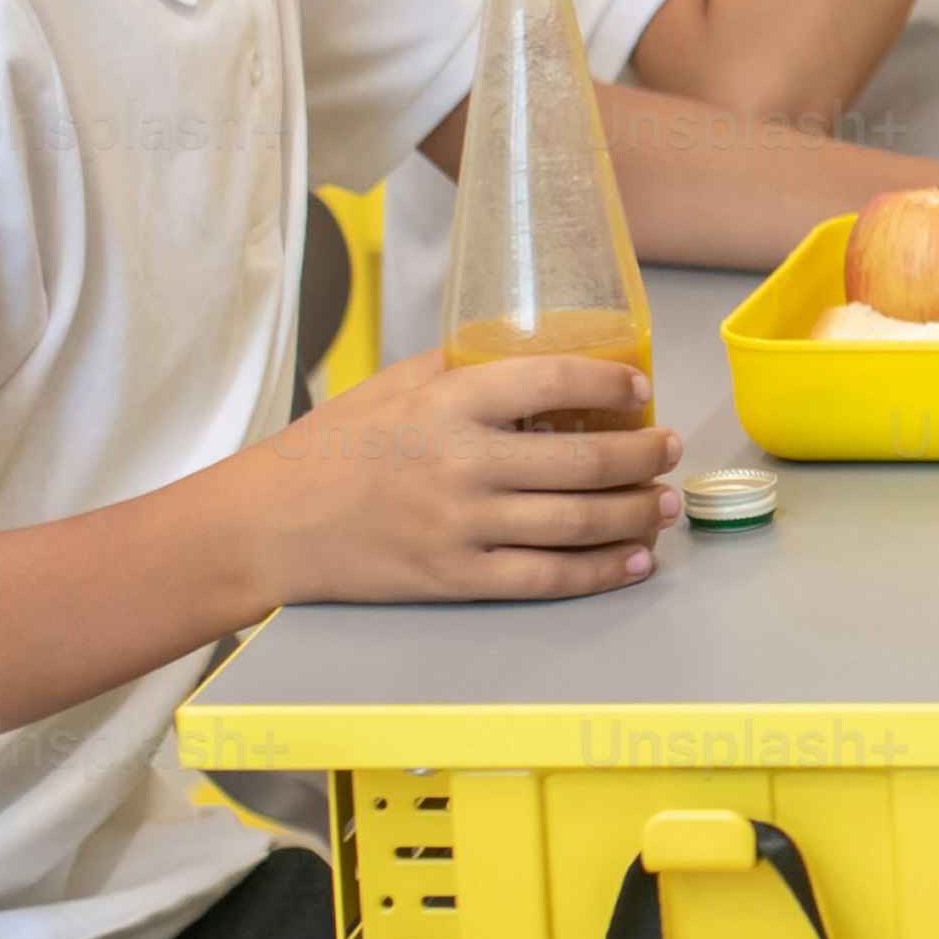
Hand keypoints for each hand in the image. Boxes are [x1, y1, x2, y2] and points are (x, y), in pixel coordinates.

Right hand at [237, 349, 672, 605]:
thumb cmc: (329, 449)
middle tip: (670, 449)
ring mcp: (461, 527)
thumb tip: (535, 360)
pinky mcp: (456, 579)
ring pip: (576, 523)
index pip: (552, 380)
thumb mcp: (390, 387)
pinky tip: (631, 561)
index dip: (608, 381)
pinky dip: (599, 571)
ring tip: (666, 503)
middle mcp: (461, 465)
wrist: (269, 527)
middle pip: (582, 460)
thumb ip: (459, 371)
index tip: (639, 384)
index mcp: (446, 404)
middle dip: (643, 455)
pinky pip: (546, 577)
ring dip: (636, 514)